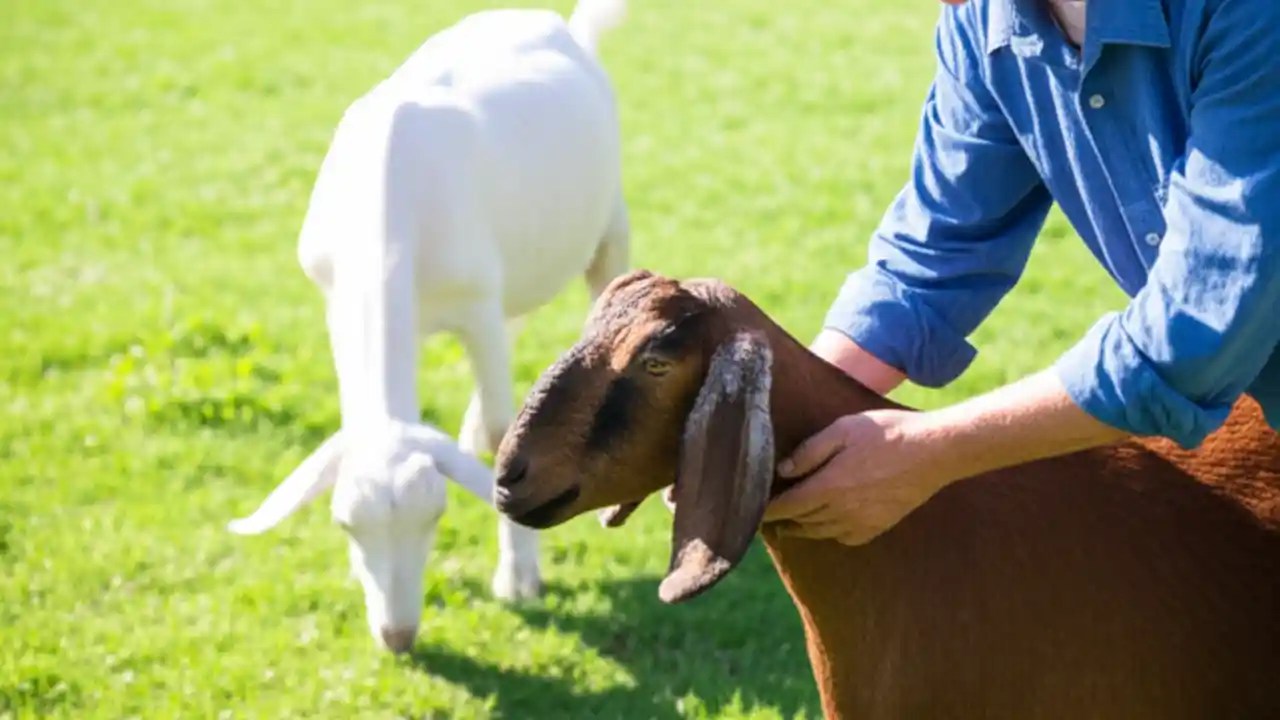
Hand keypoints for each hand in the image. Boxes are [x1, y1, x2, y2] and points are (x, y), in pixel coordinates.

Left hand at [762, 409, 951, 545]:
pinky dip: (830, 534)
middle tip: (767, 517)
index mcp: (829, 486)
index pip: (786, 506)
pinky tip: (828, 524)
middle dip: (782, 520)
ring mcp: (862, 522)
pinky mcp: (879, 526)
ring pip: (821, 533)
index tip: (751, 510)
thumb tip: (783, 471)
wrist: (934, 451)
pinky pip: (846, 538)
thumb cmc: (887, 433)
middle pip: (801, 522)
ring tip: (790, 522)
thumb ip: (810, 451)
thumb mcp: (842, 430)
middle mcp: (842, 511)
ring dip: (802, 528)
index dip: (766, 510)